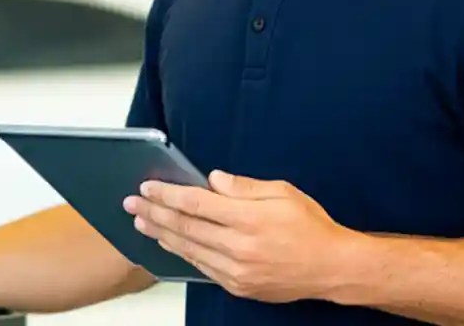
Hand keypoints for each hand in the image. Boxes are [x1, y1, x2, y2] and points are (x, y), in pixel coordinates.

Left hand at [123, 170, 358, 302]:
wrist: (332, 268)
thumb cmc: (310, 226)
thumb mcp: (282, 192)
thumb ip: (243, 186)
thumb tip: (213, 179)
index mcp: (249, 218)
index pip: (195, 203)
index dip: (167, 194)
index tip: (147, 186)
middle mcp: (239, 246)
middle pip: (185, 226)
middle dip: (154, 213)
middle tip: (132, 204)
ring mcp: (237, 270)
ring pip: (188, 249)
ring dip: (161, 234)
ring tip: (141, 223)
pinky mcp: (238, 286)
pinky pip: (201, 268)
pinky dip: (182, 253)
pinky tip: (169, 242)